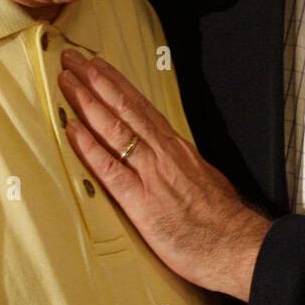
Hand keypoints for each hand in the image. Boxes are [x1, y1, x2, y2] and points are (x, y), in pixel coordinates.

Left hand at [58, 49, 271, 301]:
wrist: (237, 245)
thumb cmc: (222, 220)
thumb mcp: (203, 180)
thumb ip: (181, 168)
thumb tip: (169, 163)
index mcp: (177, 149)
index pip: (142, 107)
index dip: (117, 84)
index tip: (98, 66)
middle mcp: (163, 154)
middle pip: (126, 108)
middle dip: (97, 80)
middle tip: (73, 59)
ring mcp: (152, 175)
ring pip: (115, 129)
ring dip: (88, 102)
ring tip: (67, 81)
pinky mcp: (141, 203)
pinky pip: (110, 169)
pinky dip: (89, 147)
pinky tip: (72, 130)